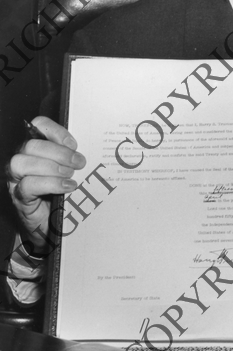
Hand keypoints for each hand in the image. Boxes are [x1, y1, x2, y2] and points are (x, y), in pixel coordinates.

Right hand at [6, 117, 85, 252]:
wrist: (54, 224)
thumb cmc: (64, 192)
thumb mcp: (72, 170)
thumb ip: (75, 157)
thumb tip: (96, 150)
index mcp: (37, 147)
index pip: (38, 125)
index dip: (56, 131)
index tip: (74, 144)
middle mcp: (23, 159)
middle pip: (31, 145)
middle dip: (58, 152)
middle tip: (79, 163)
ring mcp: (17, 179)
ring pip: (22, 162)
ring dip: (51, 167)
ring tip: (71, 175)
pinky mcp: (19, 197)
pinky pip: (27, 185)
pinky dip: (50, 184)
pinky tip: (67, 187)